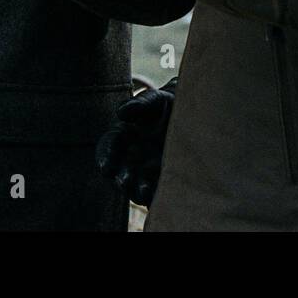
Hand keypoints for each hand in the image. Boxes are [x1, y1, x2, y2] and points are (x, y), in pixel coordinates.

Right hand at [96, 79, 176, 206]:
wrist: (191, 116)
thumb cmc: (167, 105)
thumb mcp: (155, 101)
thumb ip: (139, 104)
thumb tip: (120, 113)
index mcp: (122, 135)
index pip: (107, 147)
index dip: (105, 156)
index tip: (106, 166)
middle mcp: (130, 156)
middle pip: (118, 171)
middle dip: (120, 178)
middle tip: (125, 181)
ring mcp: (145, 170)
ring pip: (134, 186)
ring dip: (136, 191)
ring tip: (143, 191)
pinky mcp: (162, 180)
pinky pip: (155, 193)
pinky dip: (155, 197)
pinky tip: (160, 196)